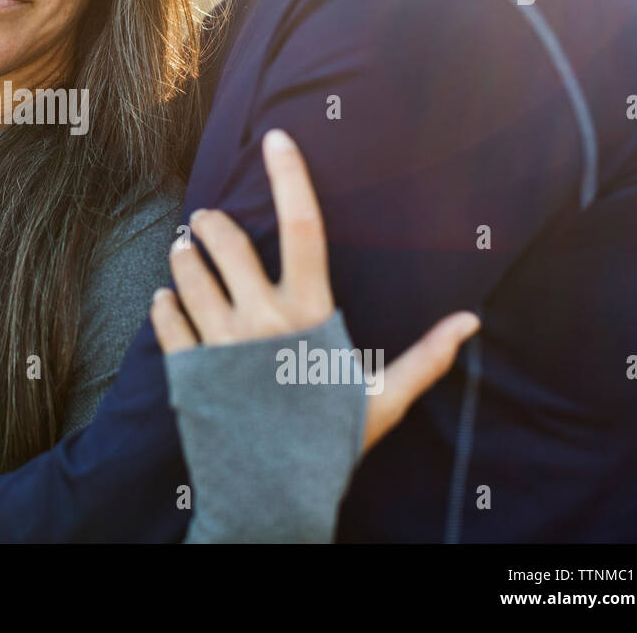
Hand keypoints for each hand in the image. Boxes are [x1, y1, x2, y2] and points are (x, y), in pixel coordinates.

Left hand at [151, 128, 479, 452]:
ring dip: (182, 256)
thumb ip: (425, 357)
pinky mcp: (187, 368)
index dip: (291, 177)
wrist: (273, 499)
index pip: (304, 228)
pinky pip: (165, 318)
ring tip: (185, 253)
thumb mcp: (381, 399)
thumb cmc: (332, 445)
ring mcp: (220, 343)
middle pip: (227, 242)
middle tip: (205, 222)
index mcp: (311, 316)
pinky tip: (168, 299)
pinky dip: (163, 302)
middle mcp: (262, 320)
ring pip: (187, 273)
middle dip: (211, 223)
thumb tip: (473, 321)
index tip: (277, 138)